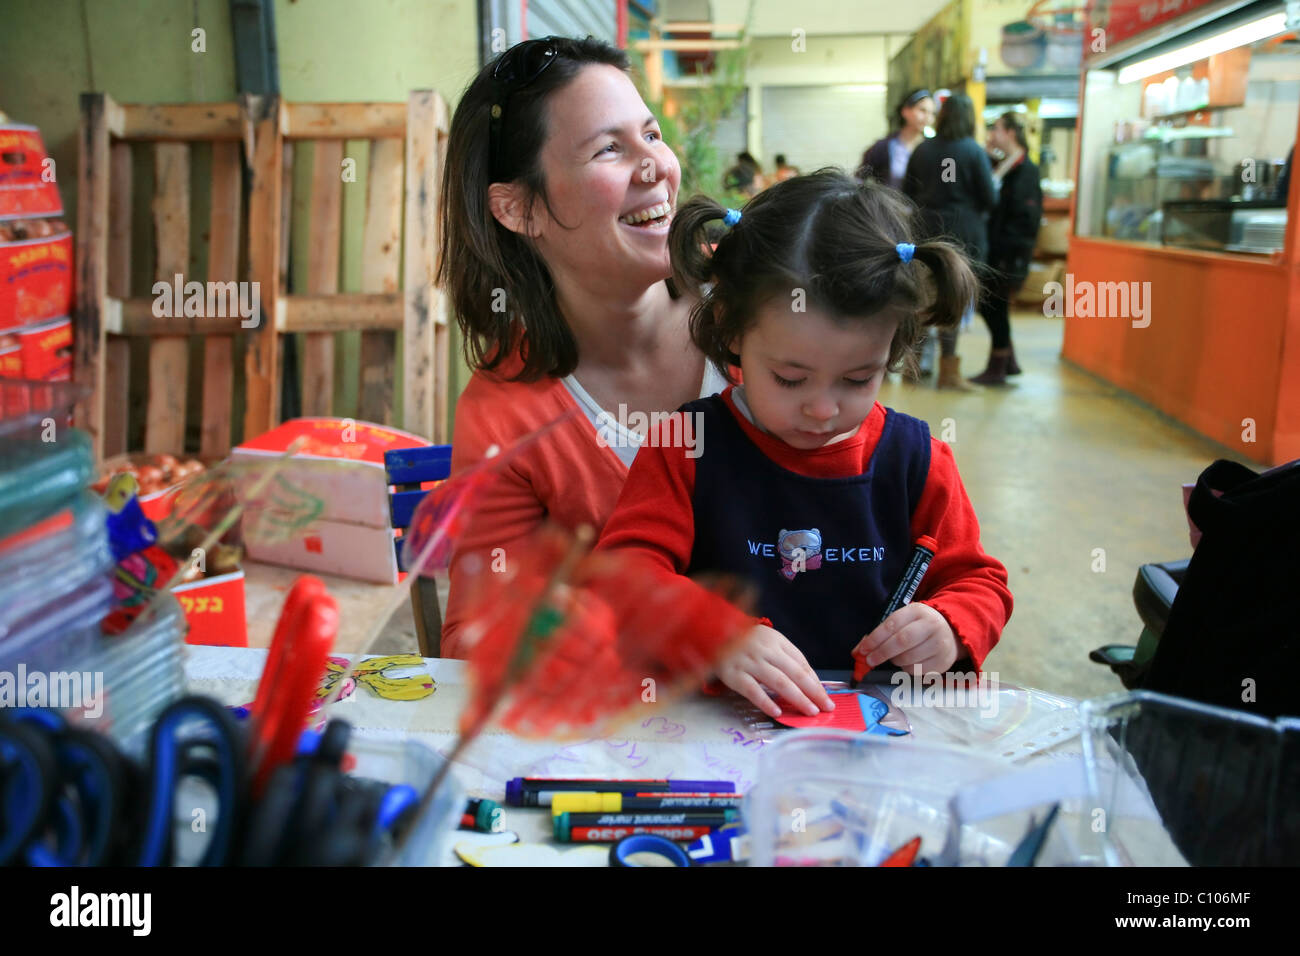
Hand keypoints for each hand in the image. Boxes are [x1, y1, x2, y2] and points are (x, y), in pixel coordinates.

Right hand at [715, 624, 833, 718]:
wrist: (710, 631)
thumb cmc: (744, 640)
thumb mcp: (768, 640)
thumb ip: (786, 657)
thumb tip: (809, 682)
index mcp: (776, 641)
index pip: (801, 663)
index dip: (815, 682)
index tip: (825, 697)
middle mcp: (764, 650)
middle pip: (794, 673)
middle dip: (813, 692)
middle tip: (825, 707)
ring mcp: (748, 662)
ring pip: (778, 681)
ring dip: (797, 698)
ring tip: (810, 711)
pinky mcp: (732, 674)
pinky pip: (752, 690)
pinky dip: (765, 701)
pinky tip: (777, 712)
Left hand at [853, 603, 959, 675]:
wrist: (950, 632)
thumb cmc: (919, 626)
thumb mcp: (903, 621)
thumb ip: (880, 633)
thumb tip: (858, 651)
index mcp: (917, 611)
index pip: (892, 624)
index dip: (874, 638)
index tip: (862, 649)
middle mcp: (931, 625)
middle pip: (901, 641)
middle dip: (881, 652)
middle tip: (869, 660)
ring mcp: (939, 644)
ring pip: (908, 658)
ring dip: (895, 661)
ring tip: (893, 656)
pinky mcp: (942, 661)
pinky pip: (917, 670)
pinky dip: (907, 668)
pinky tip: (908, 661)